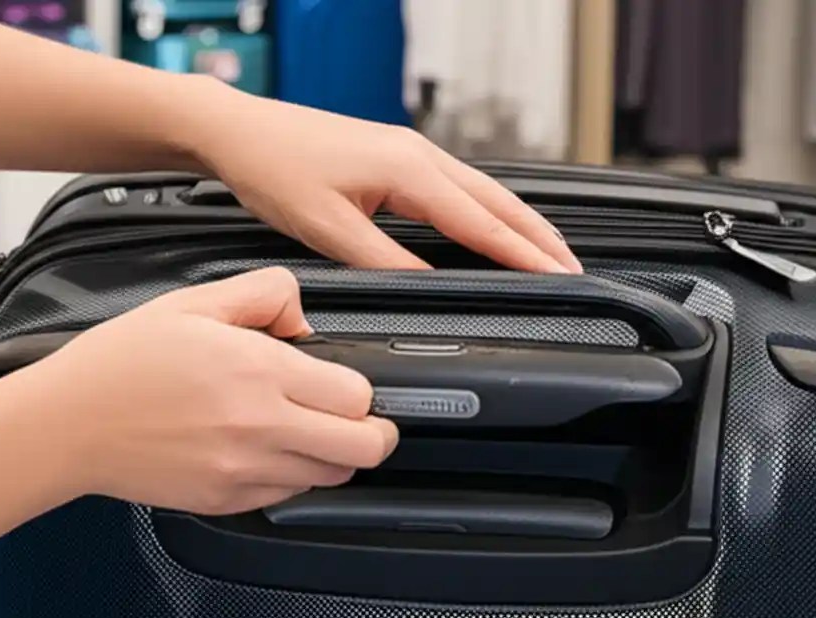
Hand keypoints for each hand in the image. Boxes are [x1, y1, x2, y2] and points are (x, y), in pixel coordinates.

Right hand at [17, 267, 398, 514]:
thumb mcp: (194, 302)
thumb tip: (303, 319)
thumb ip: (264, 294)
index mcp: (257, 371)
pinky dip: (293, 477)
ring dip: (334, 457)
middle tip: (361, 420)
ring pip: (331, 478)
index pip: (357, 395)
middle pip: (362, 448)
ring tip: (311, 434)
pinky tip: (269, 451)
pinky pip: (288, 497)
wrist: (66, 424)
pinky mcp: (225, 501)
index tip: (347, 383)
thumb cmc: (120, 365)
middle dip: (372, 432)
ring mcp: (243, 471)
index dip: (361, 388)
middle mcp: (258, 426)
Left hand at [187, 87, 581, 273]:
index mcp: (408, 170)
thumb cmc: (274, 168)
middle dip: (540, 238)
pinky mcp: (396, 157)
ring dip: (519, 223)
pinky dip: (488, 211)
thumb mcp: (327, 228)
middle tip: (575, 270)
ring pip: (483, 191)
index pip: (481, 222)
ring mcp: (409, 152)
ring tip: (549, 252)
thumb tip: (424, 286)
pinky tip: (491, 228)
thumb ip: (381, 260)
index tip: (559, 278)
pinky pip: (459, 187)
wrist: (240, 132)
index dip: (523, 255)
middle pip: (498, 201)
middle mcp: (418, 155)